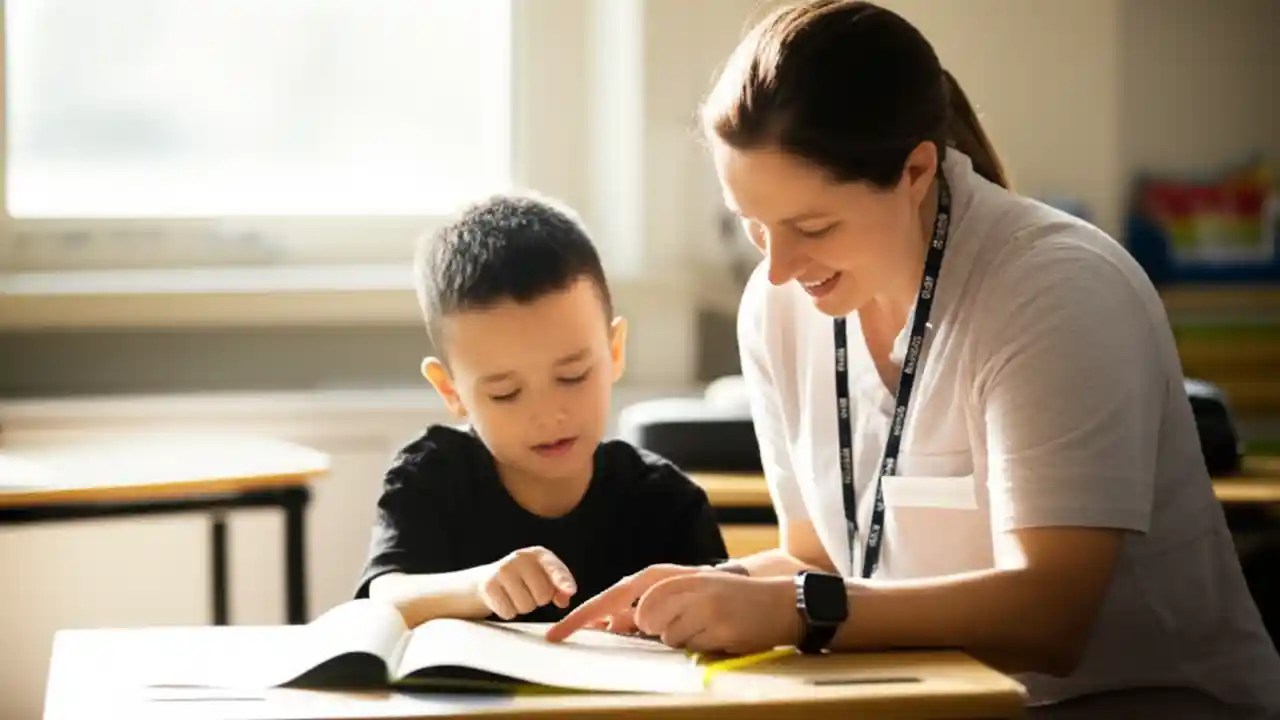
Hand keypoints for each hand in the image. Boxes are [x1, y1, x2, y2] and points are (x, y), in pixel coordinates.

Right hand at [478, 546, 576, 619]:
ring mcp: (503, 570)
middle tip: (527, 591)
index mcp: (538, 554)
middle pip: (543, 595)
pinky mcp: (489, 585)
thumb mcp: (543, 577)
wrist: (487, 579)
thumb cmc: (523, 579)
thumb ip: (559, 587)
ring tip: (514, 595)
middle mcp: (520, 558)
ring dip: (523, 607)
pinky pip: (509, 612)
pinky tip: (503, 599)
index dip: (563, 580)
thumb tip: (564, 600)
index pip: (554, 567)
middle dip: (538, 600)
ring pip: (526, 606)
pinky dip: (508, 611)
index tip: (571, 591)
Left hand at [547, 565, 802, 653]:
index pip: (614, 595)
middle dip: (656, 632)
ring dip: (682, 639)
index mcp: (664, 575)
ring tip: (706, 626)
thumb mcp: (683, 596)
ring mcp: (697, 602)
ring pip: (665, 638)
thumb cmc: (724, 600)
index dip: (583, 616)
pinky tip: (719, 632)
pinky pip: (690, 647)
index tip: (556, 635)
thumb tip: (613, 627)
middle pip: (641, 622)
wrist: (778, 600)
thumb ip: (648, 608)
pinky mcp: (715, 621)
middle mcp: (677, 583)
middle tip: (687, 621)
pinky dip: (700, 645)